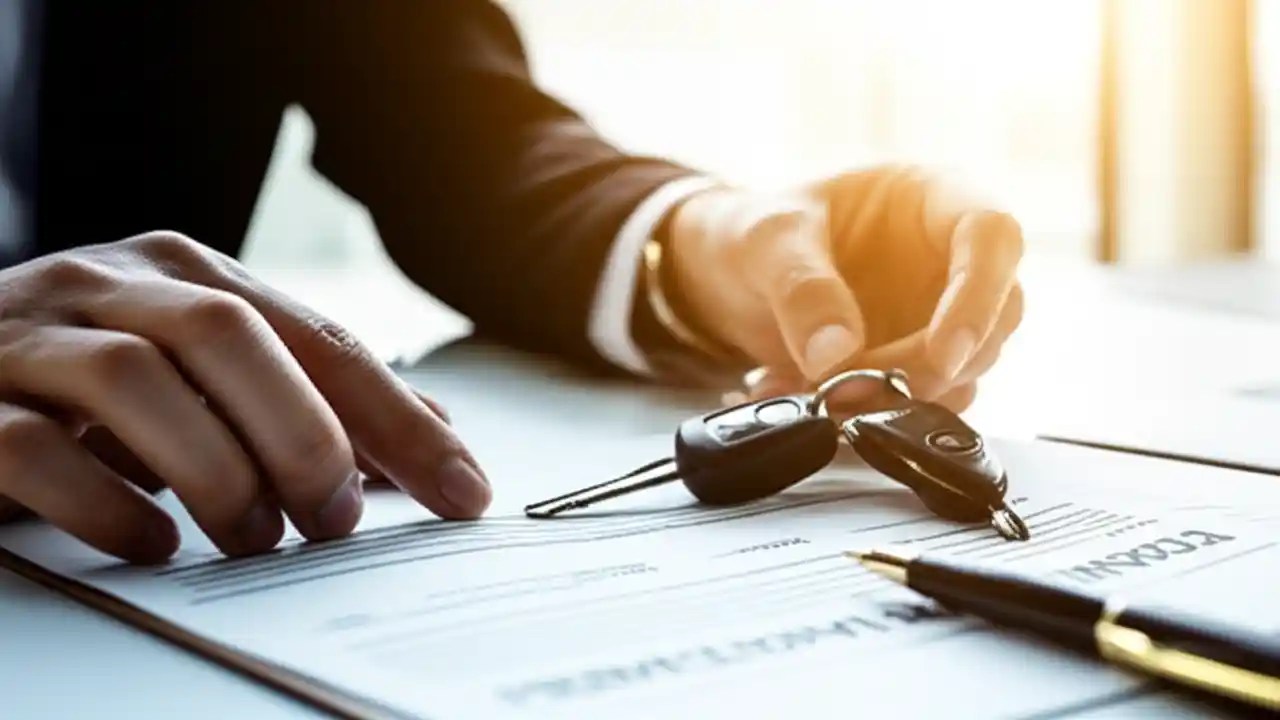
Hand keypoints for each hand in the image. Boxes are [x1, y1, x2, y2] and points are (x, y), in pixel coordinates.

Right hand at [0, 232, 489, 562]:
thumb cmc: (88, 388)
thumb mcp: (204, 376)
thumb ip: (304, 394)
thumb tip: (432, 434)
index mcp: (185, 272)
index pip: (319, 338)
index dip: (398, 419)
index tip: (463, 490)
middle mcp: (107, 284)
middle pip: (229, 333)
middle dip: (302, 434)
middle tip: (332, 518)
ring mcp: (27, 336)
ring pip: (135, 378)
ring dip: (215, 471)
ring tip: (253, 538)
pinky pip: (34, 448)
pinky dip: (108, 506)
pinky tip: (153, 545)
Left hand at [667, 166, 1024, 410]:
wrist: (728, 275)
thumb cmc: (758, 232)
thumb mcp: (768, 241)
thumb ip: (802, 289)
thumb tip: (837, 356)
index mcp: (932, 199)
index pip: (993, 235)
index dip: (980, 298)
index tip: (943, 354)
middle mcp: (949, 258)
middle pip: (995, 317)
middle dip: (934, 366)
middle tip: (862, 388)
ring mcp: (937, 316)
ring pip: (963, 370)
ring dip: (904, 397)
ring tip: (821, 392)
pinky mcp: (914, 364)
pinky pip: (920, 400)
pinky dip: (874, 414)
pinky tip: (811, 398)